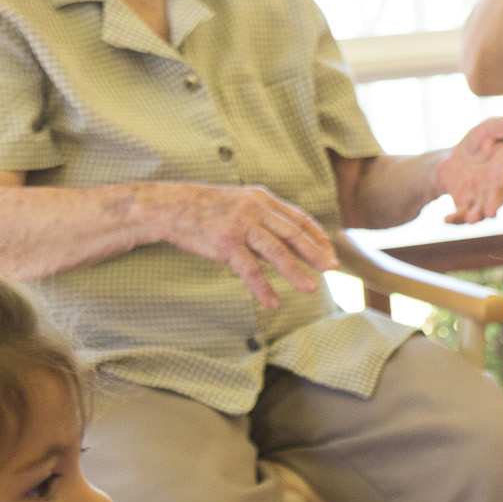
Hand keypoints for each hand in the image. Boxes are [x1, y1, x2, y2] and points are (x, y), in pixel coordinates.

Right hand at [152, 183, 335, 308]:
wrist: (170, 206)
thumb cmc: (208, 209)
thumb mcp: (241, 204)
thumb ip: (265, 220)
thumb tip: (290, 245)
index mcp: (262, 199)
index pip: (298, 218)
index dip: (317, 236)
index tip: (331, 252)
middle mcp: (255, 209)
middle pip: (292, 233)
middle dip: (315, 252)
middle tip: (332, 269)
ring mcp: (240, 225)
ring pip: (275, 250)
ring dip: (295, 271)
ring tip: (310, 289)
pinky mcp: (224, 243)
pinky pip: (248, 269)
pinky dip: (262, 288)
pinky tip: (272, 302)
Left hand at [434, 112, 502, 223]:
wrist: (452, 163)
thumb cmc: (476, 144)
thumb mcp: (487, 130)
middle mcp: (499, 185)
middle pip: (499, 195)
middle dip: (494, 203)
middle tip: (490, 212)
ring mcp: (484, 199)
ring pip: (483, 210)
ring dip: (477, 216)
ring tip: (470, 219)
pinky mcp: (467, 208)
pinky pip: (462, 216)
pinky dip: (455, 220)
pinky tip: (446, 219)